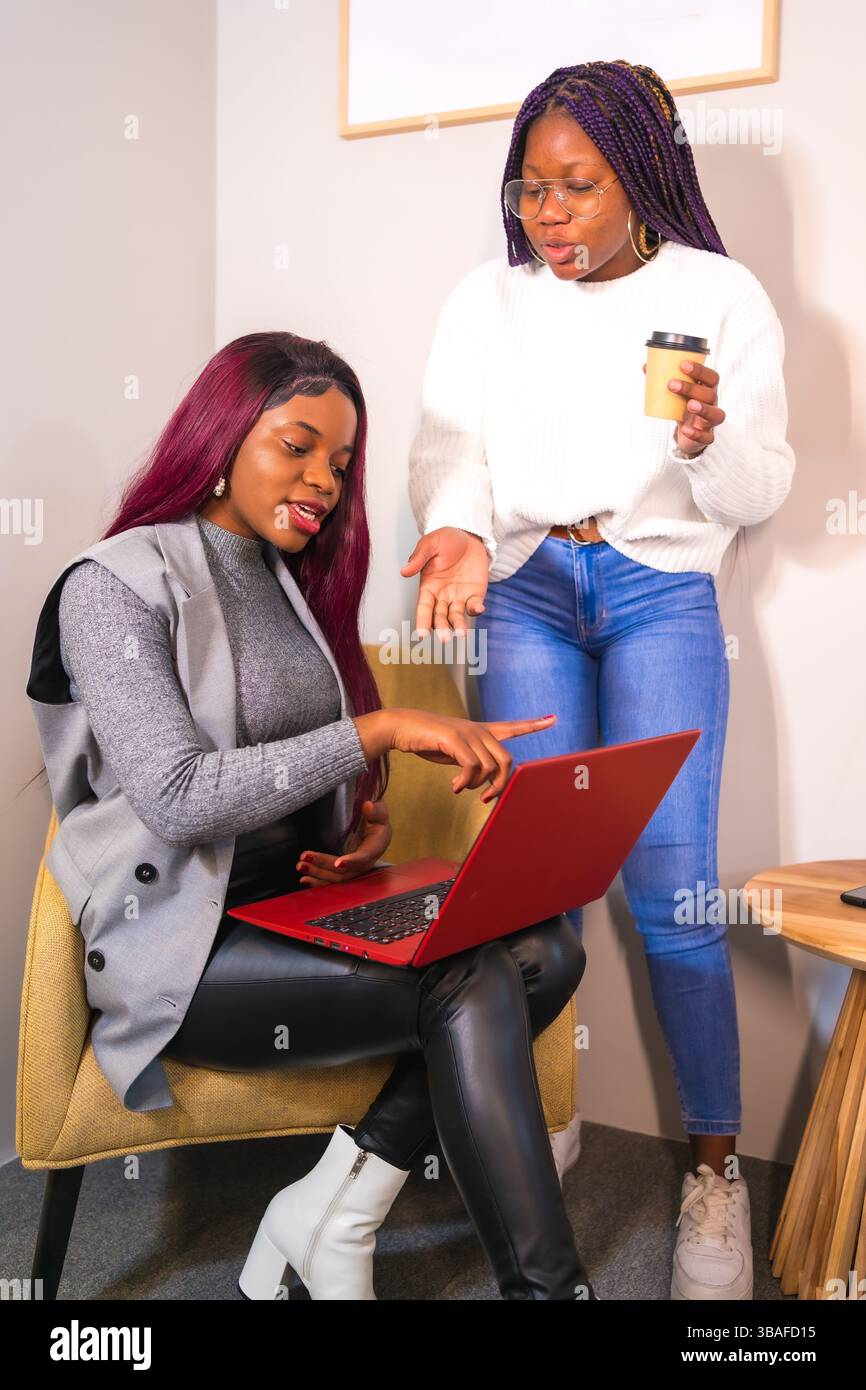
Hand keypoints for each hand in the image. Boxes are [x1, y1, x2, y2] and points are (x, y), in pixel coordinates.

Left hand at [296, 799, 391, 886]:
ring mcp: (355, 870)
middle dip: (324, 864)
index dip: (352, 861)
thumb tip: (368, 805)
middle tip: (305, 856)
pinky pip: (332, 881)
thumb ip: (376, 810)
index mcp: (375, 847)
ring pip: (336, 878)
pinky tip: (304, 879)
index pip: (364, 857)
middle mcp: (365, 863)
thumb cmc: (377, 821)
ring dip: (317, 874)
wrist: (377, 833)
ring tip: (300, 866)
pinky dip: (318, 882)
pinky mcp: (346, 873)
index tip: (338, 862)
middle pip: (345, 870)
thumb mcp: (379, 813)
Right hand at [353, 707, 557, 803]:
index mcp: (480, 731)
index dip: (533, 724)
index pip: (512, 727)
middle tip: (486, 799)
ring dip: (476, 786)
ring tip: (460, 788)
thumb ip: (471, 759)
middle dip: (500, 785)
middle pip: (507, 760)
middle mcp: (479, 730)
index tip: (553, 718)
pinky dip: (465, 782)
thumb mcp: (454, 751)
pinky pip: (472, 768)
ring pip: (490, 767)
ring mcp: (468, 734)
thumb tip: (483, 778)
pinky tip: (454, 787)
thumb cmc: (426, 740)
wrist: (401, 727)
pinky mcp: (456, 739)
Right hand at [400, 527, 488, 637]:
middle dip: (442, 628)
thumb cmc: (446, 539)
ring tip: (461, 633)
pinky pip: (475, 605)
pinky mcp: (476, 594)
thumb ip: (419, 558)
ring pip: (457, 616)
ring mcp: (459, 597)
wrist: (469, 534)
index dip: (422, 621)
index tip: (422, 634)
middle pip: (440, 617)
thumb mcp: (430, 544)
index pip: (424, 608)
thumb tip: (404, 572)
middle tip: (444, 638)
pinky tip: (478, 608)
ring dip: (458, 625)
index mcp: (428, 586)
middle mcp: (442, 596)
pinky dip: (476, 609)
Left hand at [643, 359, 725, 455]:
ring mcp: (711, 421)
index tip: (683, 364)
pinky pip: (707, 437)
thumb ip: (663, 379)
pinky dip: (697, 434)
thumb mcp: (676, 394)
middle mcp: (713, 404)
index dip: (700, 370)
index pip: (711, 377)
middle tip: (671, 384)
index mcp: (707, 389)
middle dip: (692, 388)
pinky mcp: (707, 437)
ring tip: (689, 405)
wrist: (688, 432)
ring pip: (716, 415)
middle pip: (710, 394)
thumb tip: (646, 366)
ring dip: (704, 409)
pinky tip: (685, 429)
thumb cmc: (683, 407)